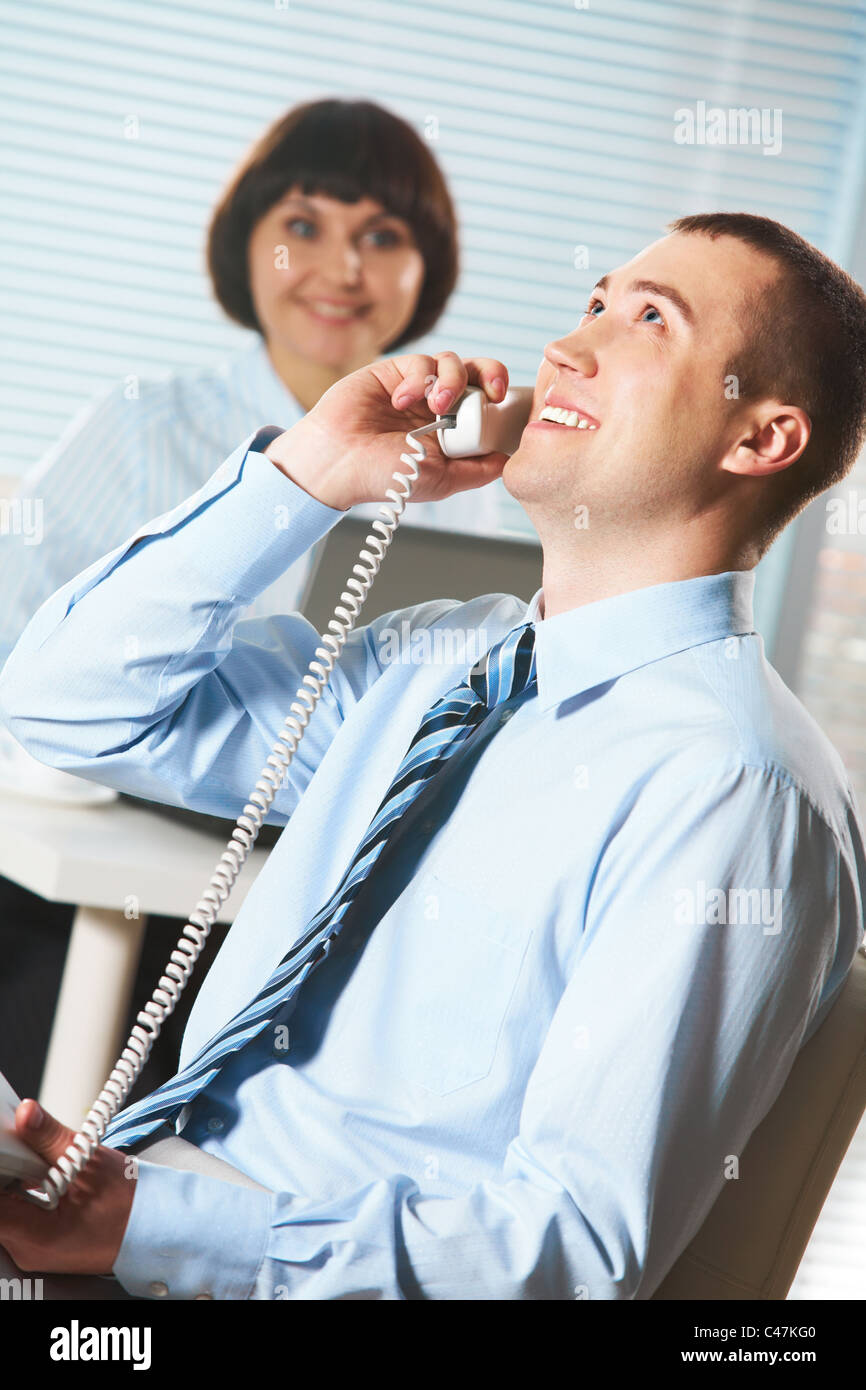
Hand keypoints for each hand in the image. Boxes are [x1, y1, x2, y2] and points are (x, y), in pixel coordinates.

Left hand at [0, 1099, 135, 1275]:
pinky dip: (26, 1193)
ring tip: (42, 1165)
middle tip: (26, 1150)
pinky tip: (45, 1178)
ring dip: (16, 1181)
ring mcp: (33, 1250)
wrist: (155, 1228)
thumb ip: (49, 1137)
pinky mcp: (40, 1244)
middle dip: (7, 1171)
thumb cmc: (130, 1204)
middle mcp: (28, 1250)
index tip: (8, 1147)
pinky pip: (19, 1215)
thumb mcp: (90, 1162)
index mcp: (35, 1236)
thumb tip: (25, 1113)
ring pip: (6, 1208)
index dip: (1, 1166)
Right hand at [266, 350, 510, 510]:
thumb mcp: (441, 480)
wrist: (339, 461)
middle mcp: (439, 408)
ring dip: (452, 380)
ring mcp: (418, 388)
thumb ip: (477, 470)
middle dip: (492, 375)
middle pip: (480, 374)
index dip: (502, 400)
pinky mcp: (394, 371)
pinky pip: (421, 361)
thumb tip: (508, 459)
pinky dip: (418, 378)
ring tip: (437, 404)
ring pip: (454, 363)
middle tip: (493, 390)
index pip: (490, 405)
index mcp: (454, 432)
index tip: (505, 406)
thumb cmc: (384, 476)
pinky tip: (401, 399)